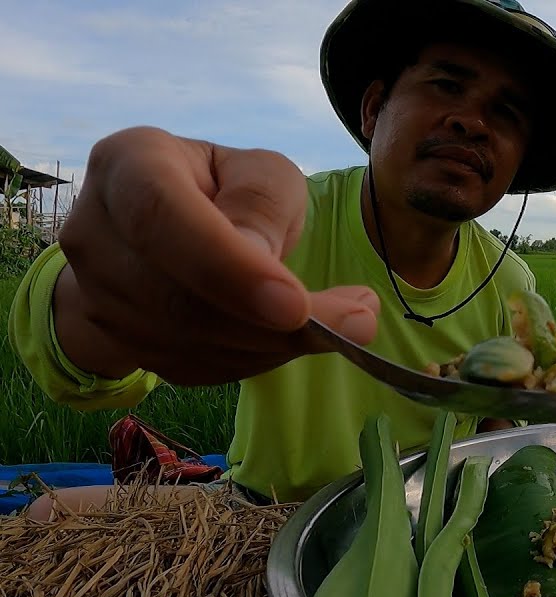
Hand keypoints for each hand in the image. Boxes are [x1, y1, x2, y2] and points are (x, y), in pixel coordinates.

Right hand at [55, 126, 379, 384]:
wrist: (165, 233)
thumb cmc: (223, 188)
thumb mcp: (259, 172)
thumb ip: (262, 204)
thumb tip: (261, 271)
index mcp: (126, 165)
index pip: (161, 218)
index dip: (226, 268)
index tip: (295, 305)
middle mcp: (94, 233)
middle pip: (177, 299)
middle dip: (273, 325)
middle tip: (357, 319)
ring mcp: (97, 297)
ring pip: (191, 344)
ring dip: (277, 345)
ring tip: (343, 322)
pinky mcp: (121, 344)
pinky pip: (198, 368)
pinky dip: (258, 359)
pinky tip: (295, 336)